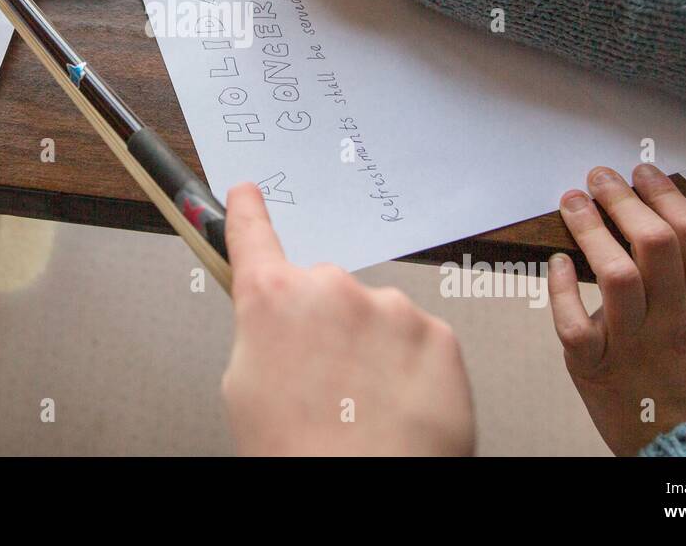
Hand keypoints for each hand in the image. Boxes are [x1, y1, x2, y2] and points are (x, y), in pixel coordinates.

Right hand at [220, 183, 473, 455]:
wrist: (360, 492)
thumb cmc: (298, 453)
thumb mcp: (245, 388)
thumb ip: (261, 333)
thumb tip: (276, 321)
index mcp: (273, 300)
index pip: (253, 237)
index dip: (247, 212)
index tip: (247, 193)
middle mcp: (332, 290)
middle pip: (326, 293)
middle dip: (327, 327)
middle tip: (327, 383)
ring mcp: (391, 308)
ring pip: (378, 318)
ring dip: (374, 350)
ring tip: (365, 405)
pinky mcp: (439, 334)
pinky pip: (419, 342)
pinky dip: (411, 369)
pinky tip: (397, 406)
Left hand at [548, 163, 685, 455]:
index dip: (670, 196)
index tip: (646, 172)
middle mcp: (675, 323)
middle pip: (652, 245)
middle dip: (623, 202)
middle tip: (601, 175)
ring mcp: (632, 345)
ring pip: (611, 275)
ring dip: (588, 232)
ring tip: (573, 202)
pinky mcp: (594, 368)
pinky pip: (572, 323)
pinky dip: (559, 290)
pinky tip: (556, 262)